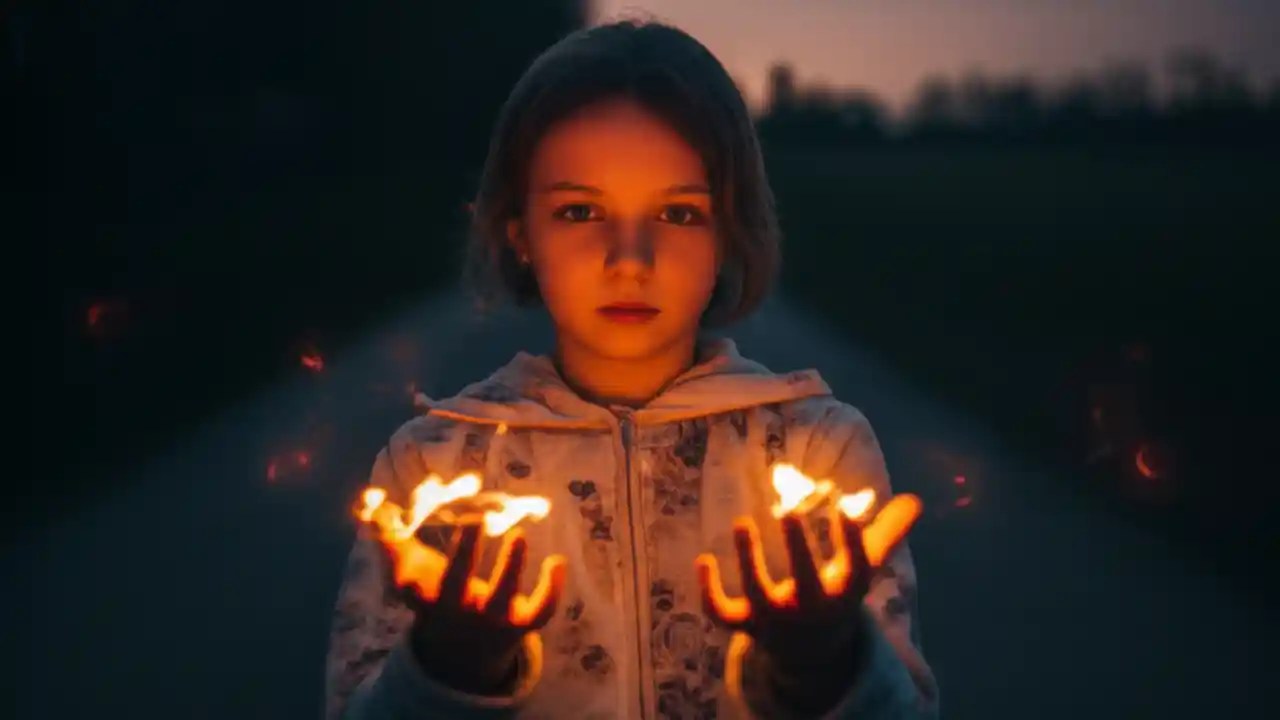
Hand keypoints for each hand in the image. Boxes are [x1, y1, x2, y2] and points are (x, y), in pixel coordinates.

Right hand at [372, 520, 566, 694]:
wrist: (463, 655)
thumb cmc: (435, 599)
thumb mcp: (412, 576)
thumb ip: (391, 543)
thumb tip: (369, 509)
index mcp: (426, 599)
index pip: (410, 587)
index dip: (405, 568)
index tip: (410, 545)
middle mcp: (456, 610)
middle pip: (457, 586)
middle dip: (465, 554)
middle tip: (474, 519)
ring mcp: (490, 620)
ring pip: (502, 596)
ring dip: (511, 565)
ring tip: (517, 534)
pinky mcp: (520, 625)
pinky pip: (540, 611)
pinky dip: (551, 588)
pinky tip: (557, 561)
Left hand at [695, 495, 921, 684]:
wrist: (810, 653)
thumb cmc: (836, 595)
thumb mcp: (861, 568)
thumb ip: (887, 534)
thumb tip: (915, 500)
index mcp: (843, 594)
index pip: (856, 570)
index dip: (852, 542)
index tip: (845, 510)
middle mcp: (811, 609)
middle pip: (807, 584)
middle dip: (798, 550)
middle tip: (789, 512)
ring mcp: (775, 619)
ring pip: (758, 595)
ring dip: (749, 561)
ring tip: (742, 522)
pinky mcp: (745, 624)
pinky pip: (723, 612)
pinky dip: (710, 591)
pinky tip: (703, 559)